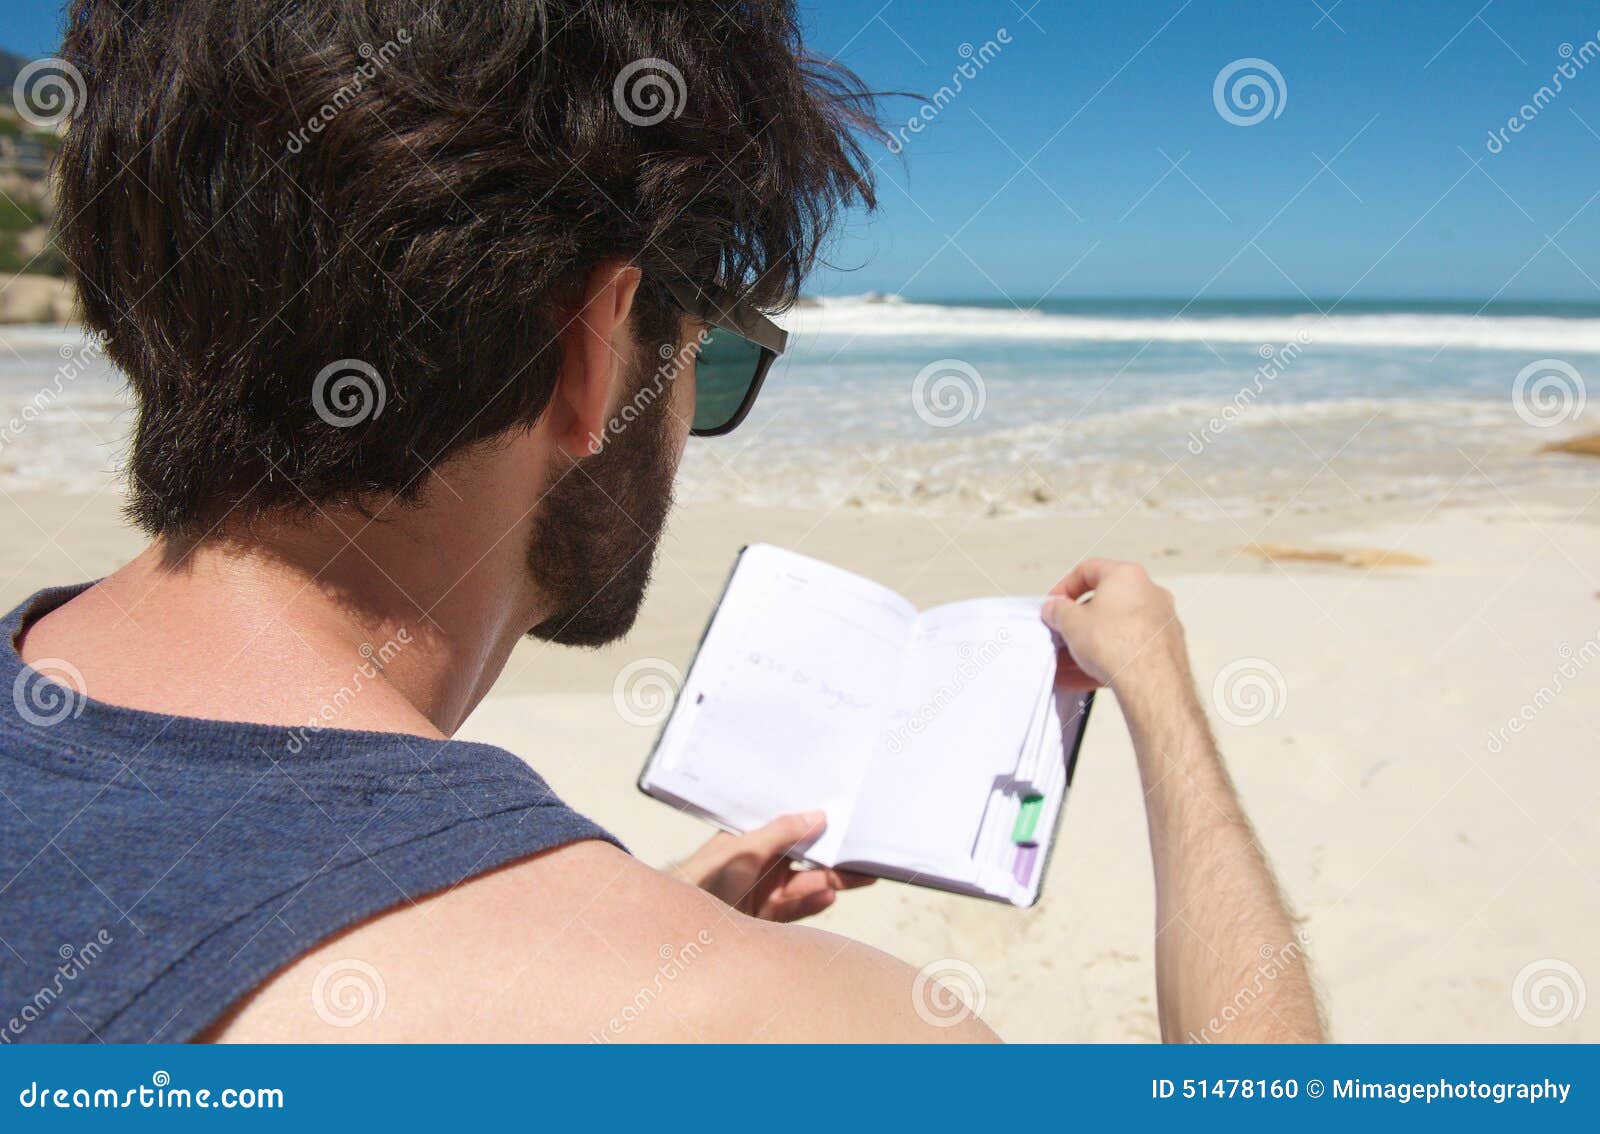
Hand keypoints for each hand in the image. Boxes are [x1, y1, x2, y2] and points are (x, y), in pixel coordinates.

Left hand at [671, 811, 874, 922]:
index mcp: (752, 839)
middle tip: (865, 855)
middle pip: (804, 858)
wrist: (678, 929)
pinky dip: (814, 903)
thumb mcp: (744, 849)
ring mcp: (763, 892)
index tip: (847, 822)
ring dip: (830, 881)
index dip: (819, 825)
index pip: (792, 829)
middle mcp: (759, 864)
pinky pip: (797, 910)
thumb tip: (817, 814)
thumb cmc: (704, 877)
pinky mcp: (765, 919)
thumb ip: (782, 833)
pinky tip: (830, 896)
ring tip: (860, 876)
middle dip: (833, 857)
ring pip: (805, 884)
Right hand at [1041, 559, 1188, 692]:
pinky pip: (1129, 649)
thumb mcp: (1071, 623)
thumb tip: (1055, 609)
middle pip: (1105, 603)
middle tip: (1062, 634)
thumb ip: (1058, 611)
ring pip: (1116, 630)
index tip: (1055, 604)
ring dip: (1090, 645)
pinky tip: (1085, 677)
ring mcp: (1161, 621)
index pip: (1088, 570)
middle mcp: (1149, 593)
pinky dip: (1108, 660)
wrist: (1152, 683)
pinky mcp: (1165, 649)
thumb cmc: (1119, 645)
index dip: (1065, 587)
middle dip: (1078, 622)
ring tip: (1068, 663)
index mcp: (1127, 576)